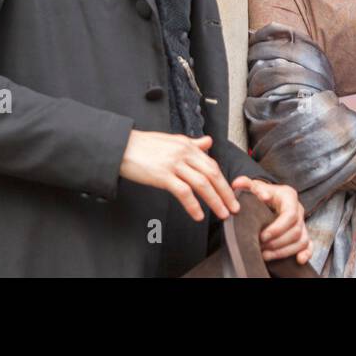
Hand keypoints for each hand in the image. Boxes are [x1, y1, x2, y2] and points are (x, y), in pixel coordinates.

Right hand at [119, 131, 239, 221]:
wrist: (121, 147)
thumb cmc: (143, 145)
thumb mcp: (171, 140)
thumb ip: (192, 143)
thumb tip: (208, 142)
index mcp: (187, 145)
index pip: (212, 164)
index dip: (223, 180)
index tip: (230, 194)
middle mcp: (184, 153)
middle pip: (212, 174)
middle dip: (226, 193)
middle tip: (234, 207)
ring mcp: (174, 164)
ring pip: (202, 184)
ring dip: (215, 201)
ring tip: (222, 213)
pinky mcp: (163, 175)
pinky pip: (183, 192)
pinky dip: (193, 205)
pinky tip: (198, 215)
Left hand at [231, 176, 311, 263]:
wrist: (266, 197)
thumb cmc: (260, 193)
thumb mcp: (253, 187)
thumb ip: (246, 184)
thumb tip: (239, 184)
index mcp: (289, 196)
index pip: (290, 214)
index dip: (277, 228)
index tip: (262, 236)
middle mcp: (298, 209)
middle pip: (295, 230)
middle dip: (278, 242)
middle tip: (261, 247)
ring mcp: (302, 222)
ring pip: (301, 240)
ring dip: (284, 251)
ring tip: (266, 255)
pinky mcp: (302, 233)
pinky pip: (309, 245)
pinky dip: (306, 253)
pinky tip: (298, 260)